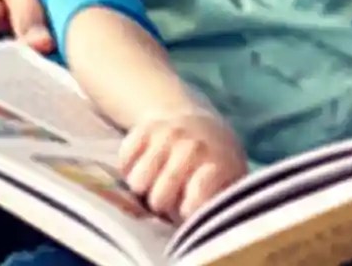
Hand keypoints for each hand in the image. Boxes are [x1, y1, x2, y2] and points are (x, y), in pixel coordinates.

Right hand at [119, 110, 247, 222]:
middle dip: (162, 205)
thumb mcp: (227, 184)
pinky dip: (129, 169)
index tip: (186, 211)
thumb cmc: (212, 166)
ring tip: (157, 183)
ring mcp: (168, 134)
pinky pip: (124, 161)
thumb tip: (200, 229)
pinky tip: (144, 165)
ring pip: (138, 181)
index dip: (188, 209)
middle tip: (170, 198)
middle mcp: (193, 146)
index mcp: (218, 164)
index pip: (199, 194)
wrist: (197, 122)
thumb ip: (215, 206)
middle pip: (160, 197)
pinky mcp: (145, 128)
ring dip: (143, 189)